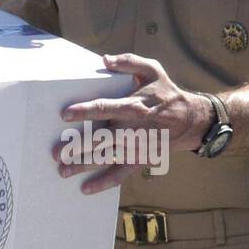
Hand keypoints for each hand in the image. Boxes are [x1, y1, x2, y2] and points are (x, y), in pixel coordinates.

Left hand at [52, 53, 209, 192]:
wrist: (191, 120)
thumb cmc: (166, 92)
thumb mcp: (152, 70)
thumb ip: (128, 62)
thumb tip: (105, 59)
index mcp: (132, 106)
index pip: (104, 108)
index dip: (84, 111)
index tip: (65, 114)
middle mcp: (132, 128)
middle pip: (100, 139)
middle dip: (77, 146)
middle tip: (56, 152)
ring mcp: (135, 147)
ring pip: (106, 158)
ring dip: (83, 165)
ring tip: (62, 170)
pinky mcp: (140, 159)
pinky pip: (120, 174)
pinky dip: (104, 183)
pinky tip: (86, 188)